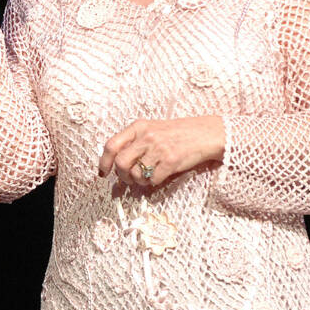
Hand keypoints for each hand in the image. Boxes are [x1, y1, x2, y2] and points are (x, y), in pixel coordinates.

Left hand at [98, 116, 224, 190]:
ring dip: (139, 181)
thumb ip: (134, 142)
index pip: (111, 145)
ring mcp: (159, 148)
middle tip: (128, 179)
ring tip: (147, 178)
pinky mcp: (171, 161)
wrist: (206, 133)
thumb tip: (116, 164)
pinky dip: (153, 183)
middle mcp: (147, 136)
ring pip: (136, 174)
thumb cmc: (178, 133)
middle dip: (121, 175)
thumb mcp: (152, 129)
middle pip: (121, 162)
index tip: (103, 173)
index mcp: (138, 127)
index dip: (104, 162)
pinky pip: (153, 180)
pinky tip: (159, 177)